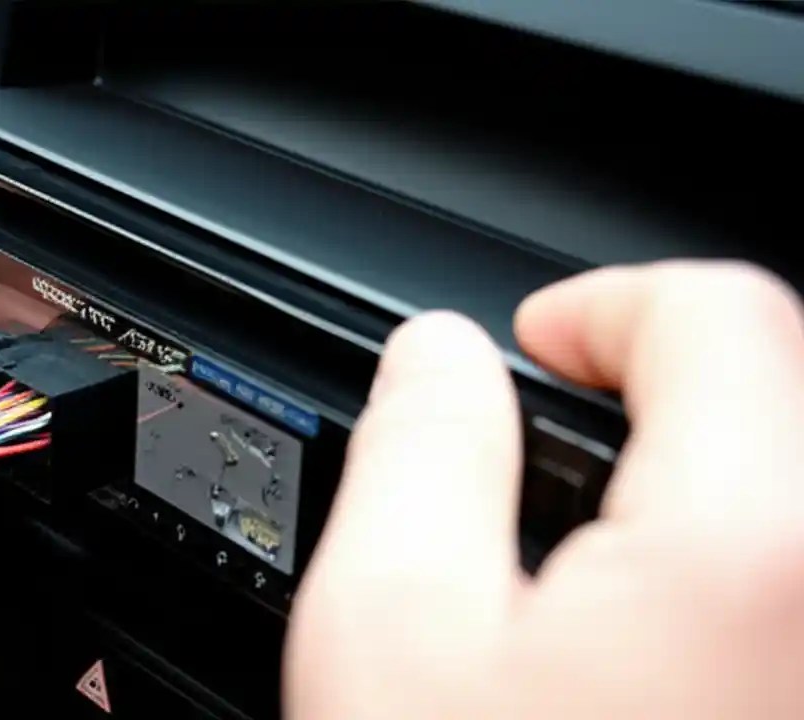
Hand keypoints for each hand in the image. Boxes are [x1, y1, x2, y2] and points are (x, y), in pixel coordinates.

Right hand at [286, 261, 803, 717]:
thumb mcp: (392, 630)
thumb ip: (418, 450)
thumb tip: (438, 356)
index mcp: (744, 550)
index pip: (719, 317)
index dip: (602, 305)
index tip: (533, 346)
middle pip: (774, 388)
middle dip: (651, 385)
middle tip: (541, 451)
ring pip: (784, 482)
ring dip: (689, 472)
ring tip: (579, 548)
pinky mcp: (799, 696)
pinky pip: (789, 577)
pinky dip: (720, 554)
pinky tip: (642, 626)